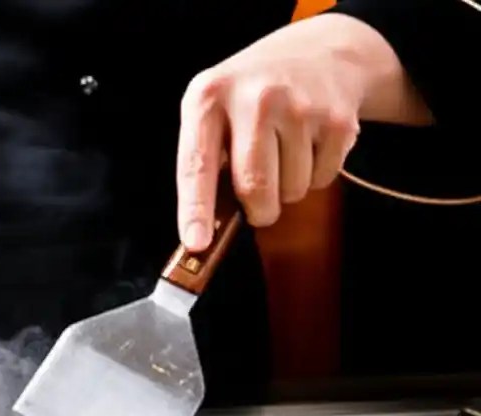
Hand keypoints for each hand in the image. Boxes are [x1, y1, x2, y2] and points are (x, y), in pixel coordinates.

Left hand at [176, 17, 376, 250]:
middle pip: (254, 187)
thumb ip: (204, 158)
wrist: (320, 51)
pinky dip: (315, 175)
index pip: (196, 164)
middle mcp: (254, 97)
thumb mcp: (215, 108)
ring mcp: (300, 106)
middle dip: (258, 211)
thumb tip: (205, 227)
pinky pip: (323, 179)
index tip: (196, 243)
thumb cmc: (252, 93)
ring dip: (287, 189)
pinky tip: (309, 144)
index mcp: (209, 97)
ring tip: (284, 154)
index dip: (196, 209)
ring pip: (292, 190)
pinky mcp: (338, 119)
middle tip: (259, 207)